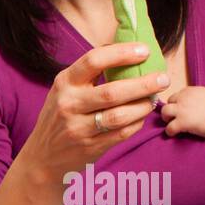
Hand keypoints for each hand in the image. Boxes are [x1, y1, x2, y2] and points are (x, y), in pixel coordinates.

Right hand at [20, 43, 169, 180]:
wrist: (42, 158)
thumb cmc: (59, 117)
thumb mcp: (64, 91)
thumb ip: (88, 72)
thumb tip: (124, 46)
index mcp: (64, 83)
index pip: (94, 61)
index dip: (122, 53)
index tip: (144, 51)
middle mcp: (69, 105)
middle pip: (113, 91)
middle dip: (143, 84)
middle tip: (162, 79)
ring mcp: (78, 128)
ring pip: (120, 115)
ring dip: (143, 106)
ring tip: (153, 99)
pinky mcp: (89, 147)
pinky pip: (121, 134)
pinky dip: (136, 124)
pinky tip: (141, 116)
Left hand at [161, 85, 204, 137]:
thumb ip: (198, 98)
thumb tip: (196, 104)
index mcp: (191, 91)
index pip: (178, 95)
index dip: (178, 102)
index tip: (181, 108)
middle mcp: (184, 98)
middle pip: (169, 102)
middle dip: (171, 109)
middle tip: (174, 117)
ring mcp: (181, 110)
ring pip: (165, 112)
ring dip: (167, 118)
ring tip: (172, 124)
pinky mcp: (182, 122)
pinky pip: (169, 128)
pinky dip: (170, 131)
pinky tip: (174, 133)